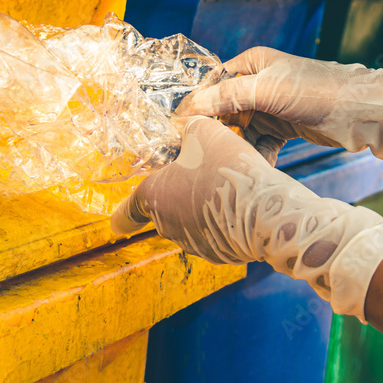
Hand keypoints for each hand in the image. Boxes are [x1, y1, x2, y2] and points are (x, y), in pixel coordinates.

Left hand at [110, 116, 382, 320]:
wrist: (264, 209)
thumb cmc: (228, 168)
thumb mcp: (205, 132)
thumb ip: (189, 130)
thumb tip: (188, 128)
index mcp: (154, 196)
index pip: (126, 213)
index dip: (122, 215)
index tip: (117, 222)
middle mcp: (167, 225)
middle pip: (162, 213)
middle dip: (176, 198)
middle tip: (197, 178)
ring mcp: (193, 243)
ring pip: (190, 224)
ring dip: (200, 210)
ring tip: (225, 188)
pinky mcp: (218, 254)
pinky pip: (214, 235)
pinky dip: (222, 223)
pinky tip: (240, 205)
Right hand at [176, 47, 382, 188]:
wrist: (365, 111)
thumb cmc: (320, 91)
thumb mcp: (269, 91)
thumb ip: (229, 97)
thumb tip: (191, 108)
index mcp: (252, 63)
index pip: (212, 84)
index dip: (197, 108)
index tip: (182, 133)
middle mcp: (259, 81)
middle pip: (224, 109)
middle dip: (217, 132)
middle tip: (204, 155)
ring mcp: (272, 104)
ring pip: (242, 129)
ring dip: (239, 147)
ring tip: (234, 165)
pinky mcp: (284, 124)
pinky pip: (261, 142)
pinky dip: (259, 155)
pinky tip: (261, 167)